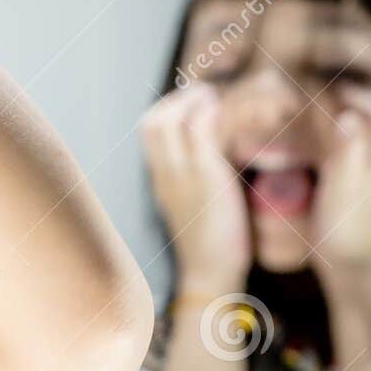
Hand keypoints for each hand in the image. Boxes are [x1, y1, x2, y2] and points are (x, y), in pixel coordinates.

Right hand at [141, 84, 250, 290]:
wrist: (210, 275)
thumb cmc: (211, 246)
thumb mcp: (195, 209)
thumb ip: (196, 183)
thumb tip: (217, 162)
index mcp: (159, 182)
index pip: (148, 134)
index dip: (166, 111)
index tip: (191, 105)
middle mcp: (163, 175)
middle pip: (152, 122)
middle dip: (175, 99)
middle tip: (202, 95)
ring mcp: (180, 174)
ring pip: (170, 119)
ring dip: (192, 100)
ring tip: (213, 97)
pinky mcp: (204, 176)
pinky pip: (199, 130)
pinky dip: (208, 113)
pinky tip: (223, 111)